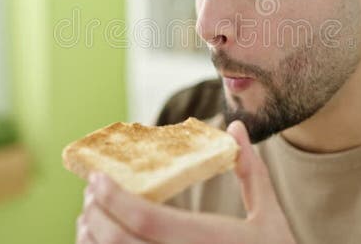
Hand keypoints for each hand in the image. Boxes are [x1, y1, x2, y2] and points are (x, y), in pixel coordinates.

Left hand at [76, 120, 297, 243]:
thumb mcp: (269, 217)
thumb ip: (252, 173)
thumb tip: (236, 128)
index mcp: (209, 241)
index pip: (146, 219)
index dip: (114, 198)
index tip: (96, 178)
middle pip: (120, 242)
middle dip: (96, 215)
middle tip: (91, 194)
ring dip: (94, 240)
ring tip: (91, 218)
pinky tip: (105, 243)